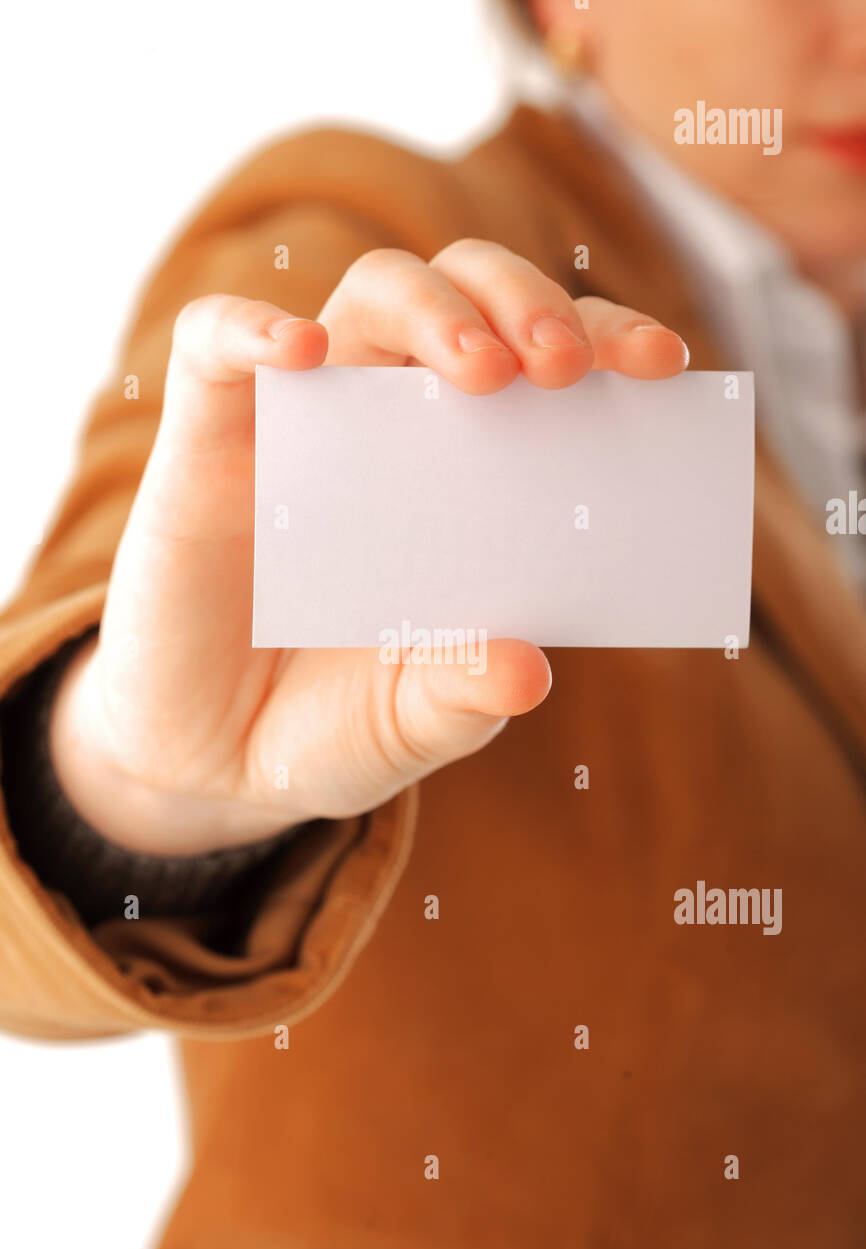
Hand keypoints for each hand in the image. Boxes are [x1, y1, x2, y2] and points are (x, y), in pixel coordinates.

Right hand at [52, 240, 688, 853]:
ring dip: (433, 309)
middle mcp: (395, 425)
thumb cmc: (331, 722)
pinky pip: (215, 343)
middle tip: (562, 369)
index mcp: (470, 474)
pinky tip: (300, 353)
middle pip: (469, 295)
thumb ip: (465, 696)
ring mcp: (304, 421)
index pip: (545, 363)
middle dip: (527, 304)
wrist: (213, 762)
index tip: (661, 367)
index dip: (606, 341)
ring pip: (371, 294)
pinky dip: (253, 330)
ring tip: (479, 372)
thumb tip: (526, 670)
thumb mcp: (412, 723)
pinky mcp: (205, 438)